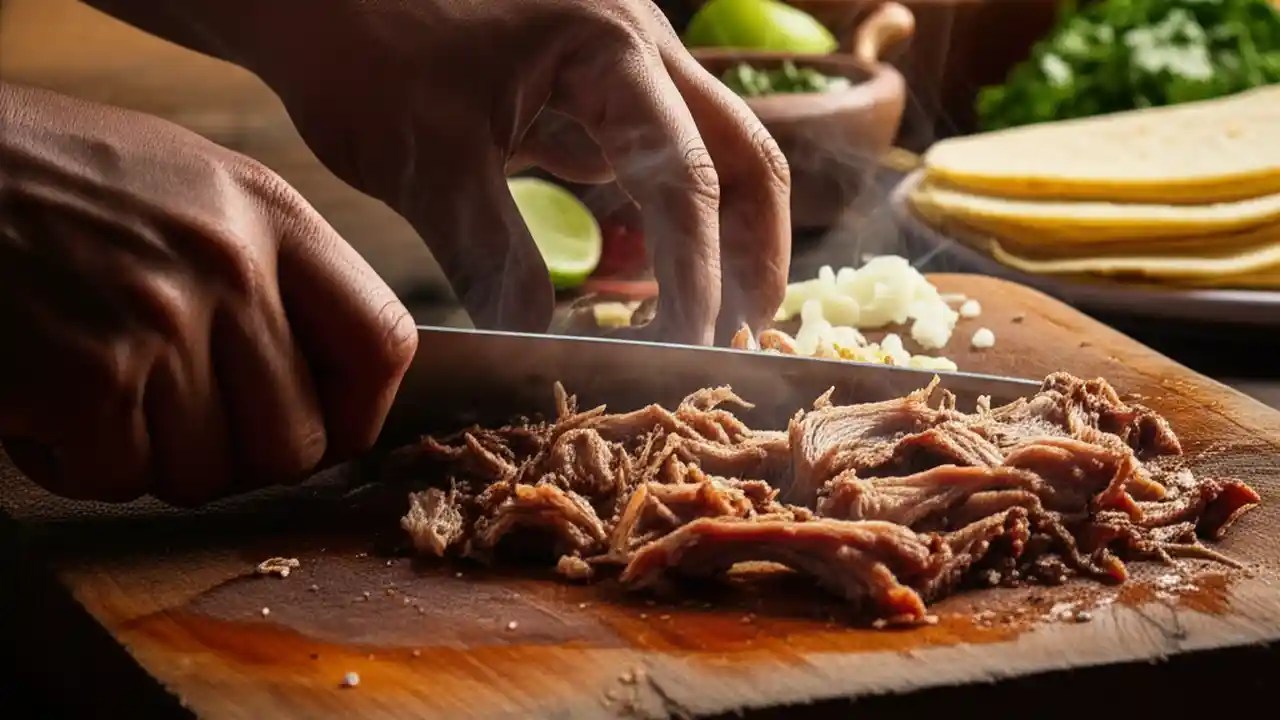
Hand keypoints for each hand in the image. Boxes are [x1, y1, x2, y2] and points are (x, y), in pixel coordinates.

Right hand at [0, 82, 416, 504]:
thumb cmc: (45, 177)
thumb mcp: (186, 183)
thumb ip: (266, 264)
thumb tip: (328, 366)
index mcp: (269, 214)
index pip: (382, 342)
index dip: (358, 412)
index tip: (323, 427)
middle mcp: (231, 267)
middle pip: (296, 441)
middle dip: (237, 457)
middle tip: (177, 422)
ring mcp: (161, 323)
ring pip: (207, 475)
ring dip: (150, 460)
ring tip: (100, 393)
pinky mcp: (87, 379)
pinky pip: (118, 480)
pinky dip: (76, 465)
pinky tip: (47, 404)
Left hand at [243, 0, 791, 344]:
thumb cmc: (361, 49)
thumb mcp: (429, 163)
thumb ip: (495, 258)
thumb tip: (542, 348)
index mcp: (612, 49)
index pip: (687, 180)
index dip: (696, 278)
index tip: (688, 354)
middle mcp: (638, 44)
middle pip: (742, 153)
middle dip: (754, 250)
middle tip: (744, 338)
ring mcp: (618, 60)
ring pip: (707, 152)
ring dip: (718, 234)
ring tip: (710, 314)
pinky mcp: (587, 82)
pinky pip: (651, 150)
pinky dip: (663, 214)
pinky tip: (649, 267)